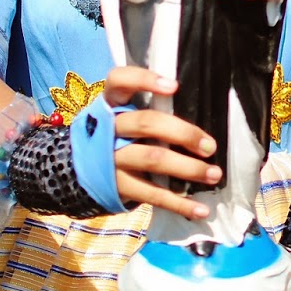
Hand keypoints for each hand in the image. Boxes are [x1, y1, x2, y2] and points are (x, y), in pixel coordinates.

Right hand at [103, 66, 220, 219]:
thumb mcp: (121, 117)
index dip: (144, 80)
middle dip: (182, 133)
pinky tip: (200, 210)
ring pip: (152, 159)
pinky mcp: (116, 186)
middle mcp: (107, 128)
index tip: (174, 87)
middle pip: (145, 123)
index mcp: (110, 104)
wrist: (76, 171)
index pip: (119, 81)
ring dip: (188, 168)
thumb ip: (150, 112)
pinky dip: (179, 204)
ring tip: (214, 175)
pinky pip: (151, 194)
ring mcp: (109, 158)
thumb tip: (201, 116)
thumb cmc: (115, 136)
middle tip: (210, 146)